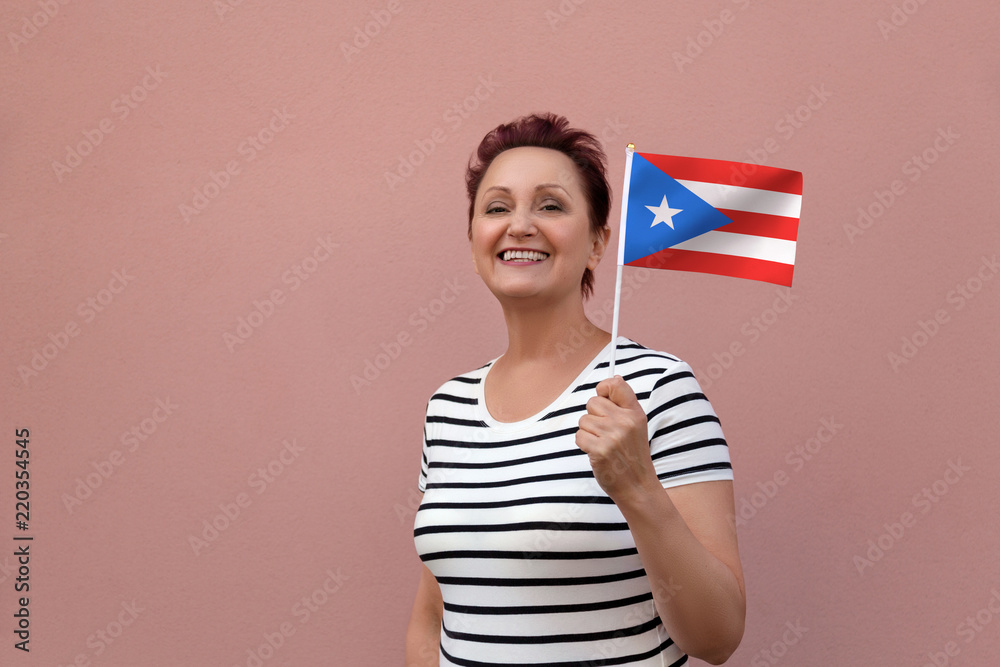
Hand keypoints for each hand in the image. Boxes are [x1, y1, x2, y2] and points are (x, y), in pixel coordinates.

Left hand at [575, 375, 659, 503]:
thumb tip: (614, 378)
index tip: (603, 399)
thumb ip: (624, 404)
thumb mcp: (637, 426)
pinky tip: (597, 452)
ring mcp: (612, 436)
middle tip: (605, 432)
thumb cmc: (633, 456)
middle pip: (592, 402)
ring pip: (584, 420)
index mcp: (635, 413)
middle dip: (593, 416)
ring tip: (603, 444)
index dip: (603, 389)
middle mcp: (624, 422)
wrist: (637, 486)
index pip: (615, 385)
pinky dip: (584, 445)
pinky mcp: (600, 450)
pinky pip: (579, 436)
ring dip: (588, 432)